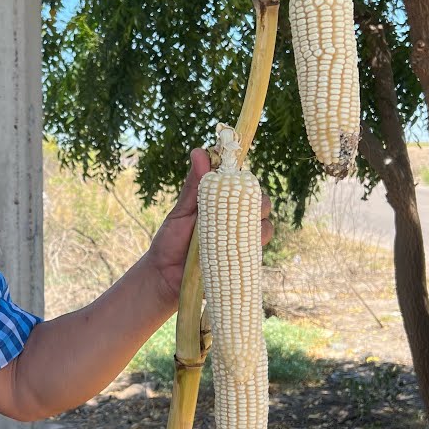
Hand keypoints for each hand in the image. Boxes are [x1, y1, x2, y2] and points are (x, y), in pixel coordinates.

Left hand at [144, 148, 273, 308]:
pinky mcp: (240, 265)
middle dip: (258, 202)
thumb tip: (199, 151)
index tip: (240, 175)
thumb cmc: (171, 241)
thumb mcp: (181, 211)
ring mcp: (240, 244)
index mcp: (223, 206)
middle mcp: (236, 223)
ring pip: (264, 229)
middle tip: (244, 203)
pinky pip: (255, 256)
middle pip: (261, 206)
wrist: (163, 277)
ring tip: (238, 228)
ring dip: (258, 226)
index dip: (247, 180)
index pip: (244, 187)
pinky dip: (251, 251)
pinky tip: (238, 249)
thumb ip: (193, 186)